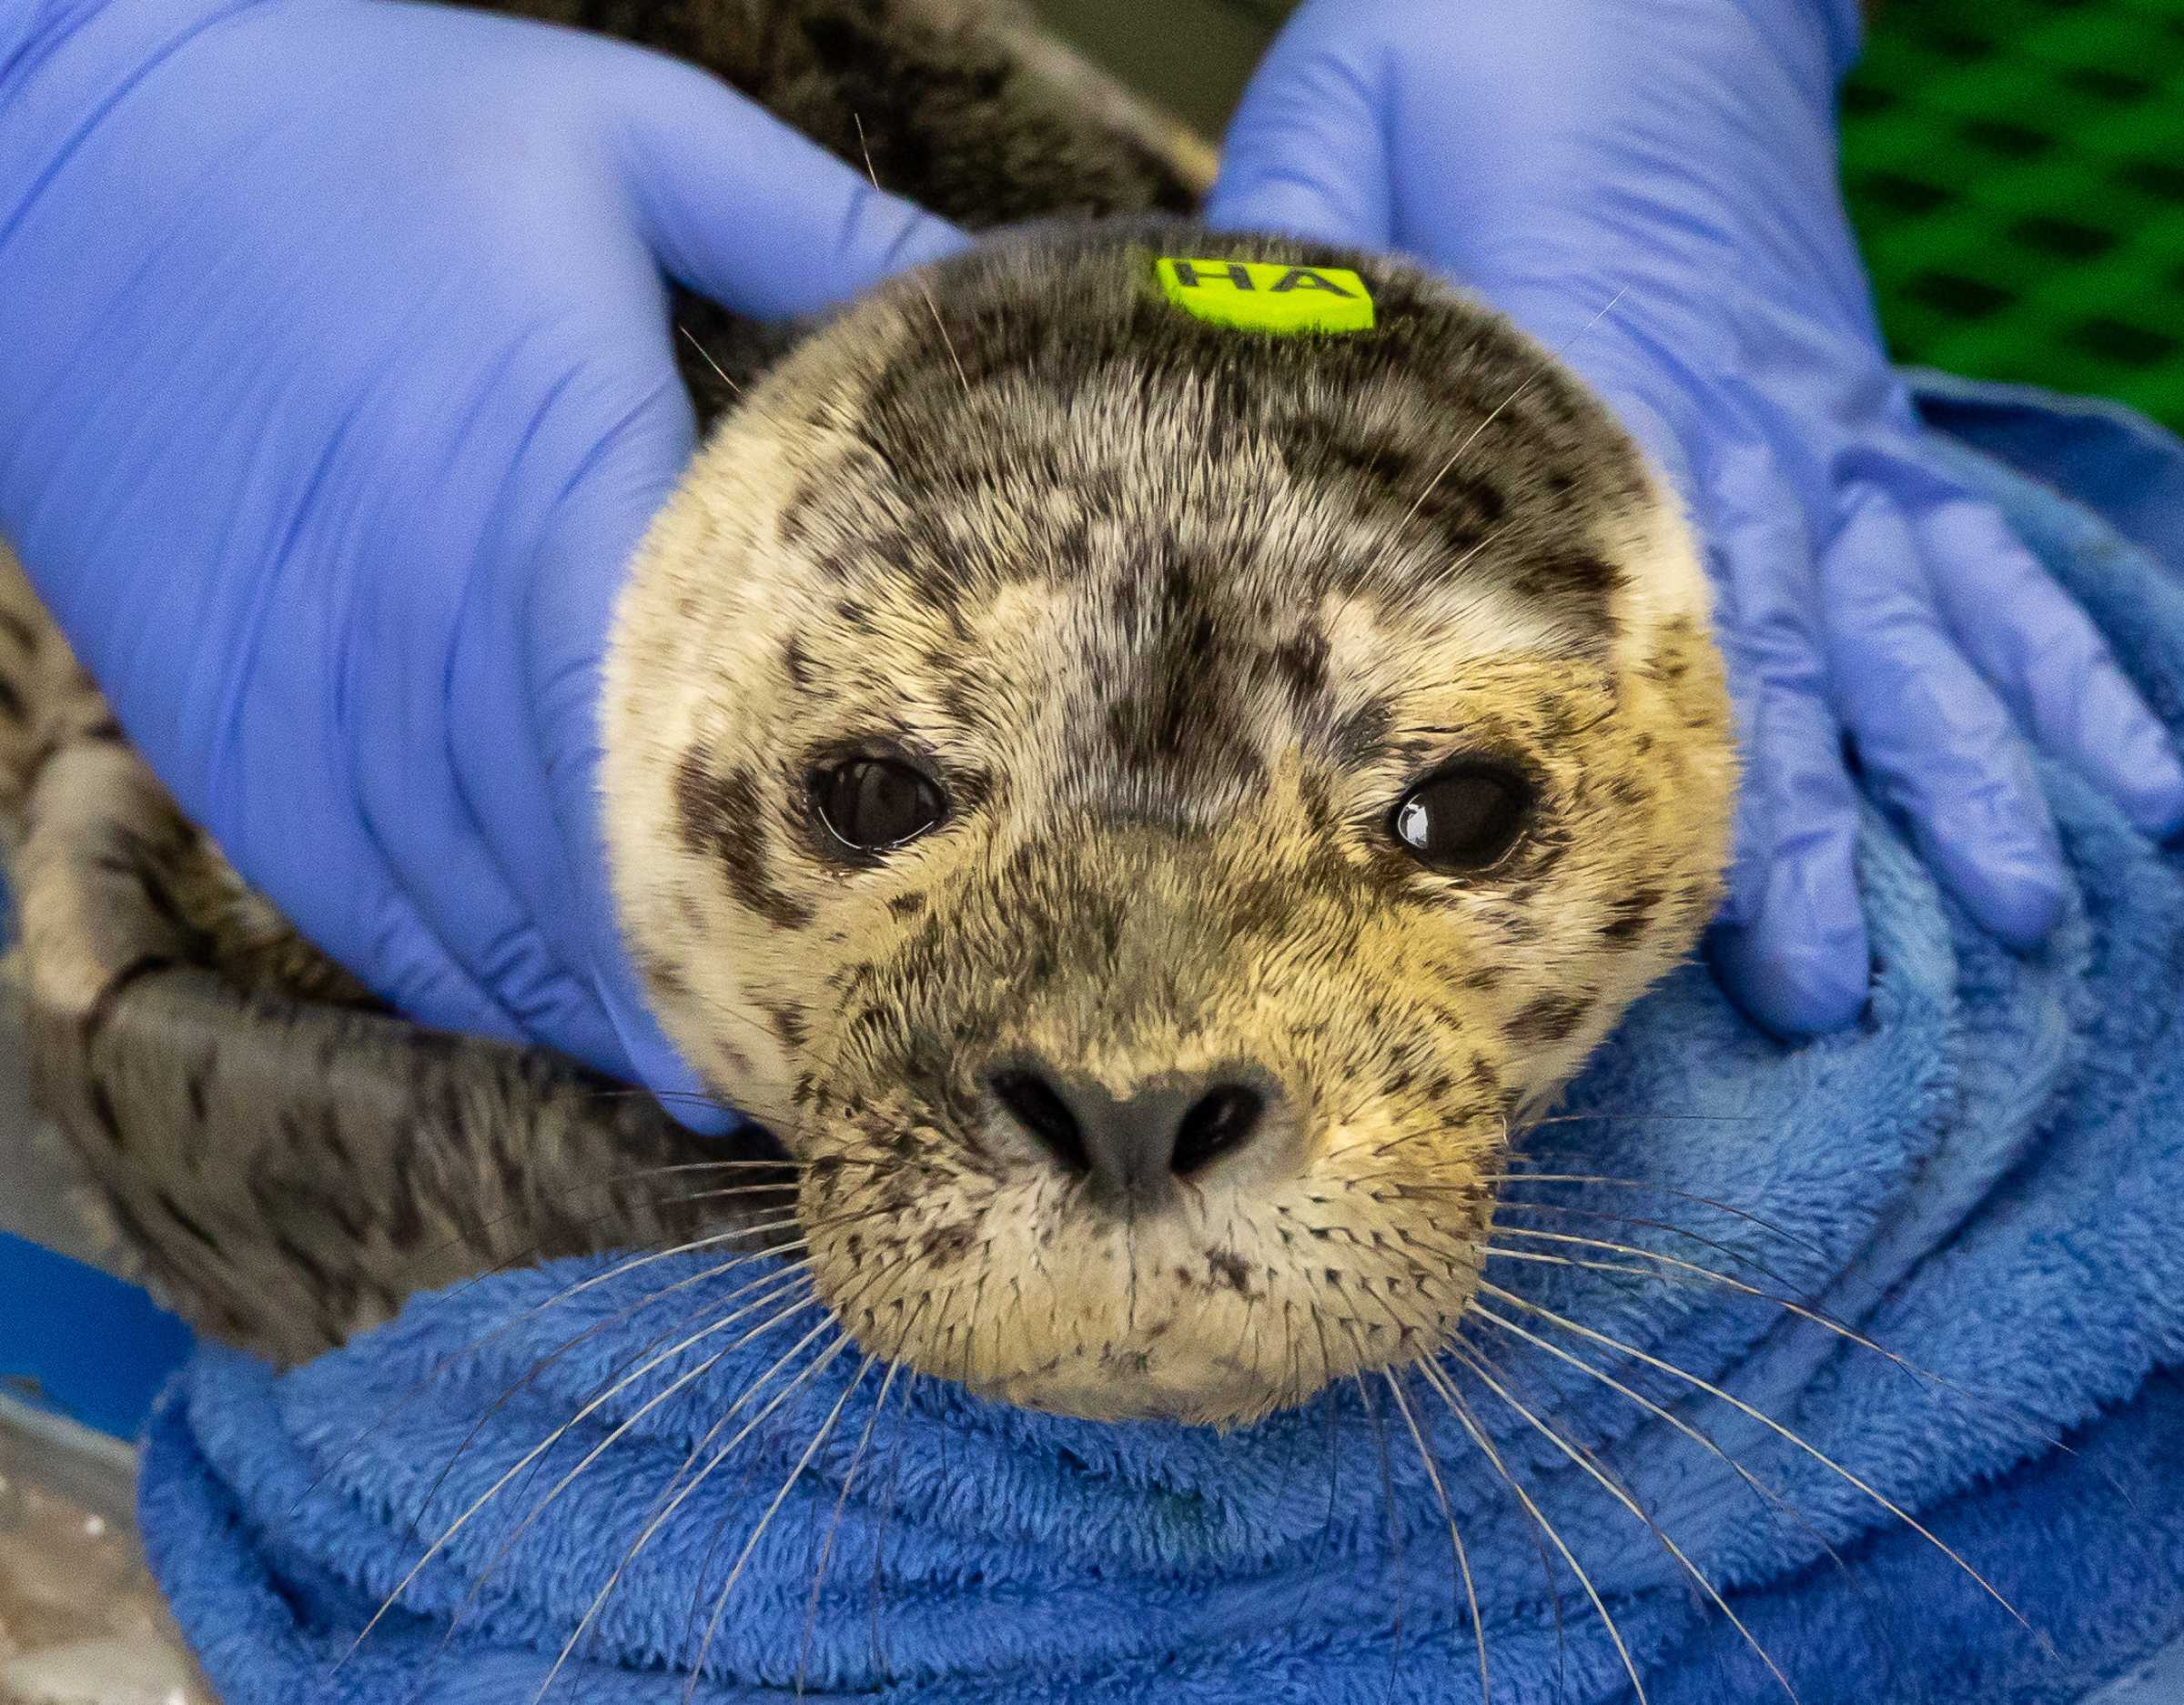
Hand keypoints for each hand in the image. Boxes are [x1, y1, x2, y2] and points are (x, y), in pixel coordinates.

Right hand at [0, 0, 964, 1123]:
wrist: (61, 147)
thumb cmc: (363, 127)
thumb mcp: (626, 135)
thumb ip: (829, 237)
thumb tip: (1008, 291)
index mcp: (551, 501)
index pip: (698, 761)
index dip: (799, 894)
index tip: (901, 976)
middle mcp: (429, 644)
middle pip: (606, 885)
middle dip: (730, 994)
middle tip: (857, 1075)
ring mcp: (319, 715)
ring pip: (495, 931)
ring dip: (621, 1021)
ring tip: (742, 1087)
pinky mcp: (237, 745)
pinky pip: (374, 917)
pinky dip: (486, 988)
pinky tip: (576, 1028)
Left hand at [1208, 0, 2183, 1034]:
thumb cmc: (1476, 38)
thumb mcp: (1345, 124)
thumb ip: (1297, 278)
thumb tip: (1225, 421)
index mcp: (1600, 365)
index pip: (1637, 592)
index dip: (1661, 754)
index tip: (1663, 906)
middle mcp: (1737, 419)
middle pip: (1792, 646)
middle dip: (1818, 825)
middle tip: (1834, 986)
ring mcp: (1822, 425)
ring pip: (1913, 612)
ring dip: (1969, 763)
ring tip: (2025, 907)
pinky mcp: (1860, 417)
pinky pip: (1973, 540)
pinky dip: (2057, 645)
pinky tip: (2139, 753)